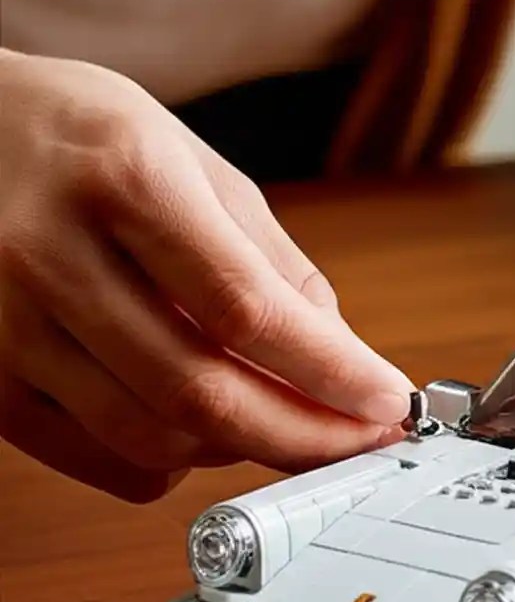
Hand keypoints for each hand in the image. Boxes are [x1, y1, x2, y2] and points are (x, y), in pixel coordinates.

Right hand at [0, 49, 414, 502]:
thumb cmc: (85, 138)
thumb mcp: (195, 165)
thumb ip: (271, 265)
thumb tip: (341, 358)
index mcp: (125, 181)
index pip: (249, 310)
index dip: (332, 373)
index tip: (389, 402)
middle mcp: (50, 254)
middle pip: (200, 390)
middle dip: (303, 435)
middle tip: (358, 440)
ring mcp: (2, 323)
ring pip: (151, 437)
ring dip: (241, 448)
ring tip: (285, 423)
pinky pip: (97, 457)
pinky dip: (169, 463)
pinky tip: (201, 433)